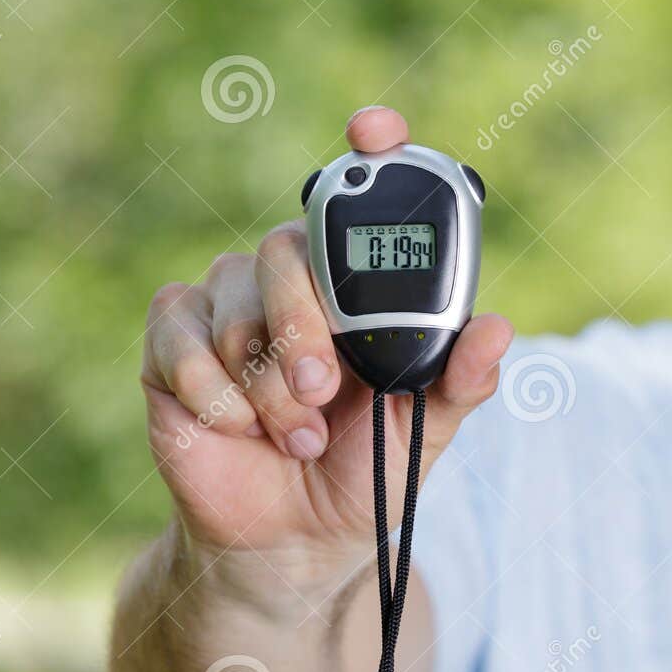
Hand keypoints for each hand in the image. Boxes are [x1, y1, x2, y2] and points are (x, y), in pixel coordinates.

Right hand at [140, 106, 512, 570]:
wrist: (293, 541)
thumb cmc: (363, 471)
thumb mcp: (425, 431)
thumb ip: (462, 381)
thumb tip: (498, 329)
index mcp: (358, 287)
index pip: (362, 196)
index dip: (370, 152)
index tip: (372, 130)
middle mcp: (293, 280)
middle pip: (289, 247)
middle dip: (305, 323)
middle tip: (323, 389)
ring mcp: (229, 305)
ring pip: (236, 296)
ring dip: (267, 379)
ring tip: (297, 434)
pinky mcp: (173, 341)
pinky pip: (180, 332)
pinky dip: (213, 391)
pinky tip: (239, 430)